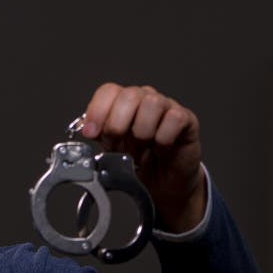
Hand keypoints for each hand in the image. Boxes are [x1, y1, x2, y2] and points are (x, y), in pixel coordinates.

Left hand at [81, 83, 205, 232]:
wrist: (161, 181)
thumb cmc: (137, 160)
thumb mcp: (110, 149)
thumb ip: (98, 135)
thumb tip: (86, 128)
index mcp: (122, 103)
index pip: (108, 91)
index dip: (97, 111)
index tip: (92, 134)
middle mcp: (144, 99)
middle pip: (128, 95)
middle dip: (118, 125)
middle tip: (120, 146)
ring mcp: (166, 106)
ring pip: (151, 104)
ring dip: (142, 134)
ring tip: (143, 150)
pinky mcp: (186, 119)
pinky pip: (174, 119)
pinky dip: (163, 139)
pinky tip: (161, 148)